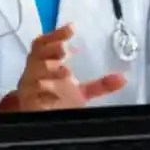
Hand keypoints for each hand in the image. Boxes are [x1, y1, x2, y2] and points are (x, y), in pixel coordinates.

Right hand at [0, 23, 127, 111]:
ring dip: (48, 70)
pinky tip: (53, 93)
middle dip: (52, 51)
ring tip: (64, 71)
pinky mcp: (26, 103)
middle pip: (38, 55)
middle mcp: (34, 72)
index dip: (57, 34)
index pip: (45, 43)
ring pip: (34, 74)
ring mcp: (27, 88)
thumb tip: (124, 79)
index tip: (72, 28)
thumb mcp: (81, 92)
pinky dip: (42, 92)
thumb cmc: (58, 100)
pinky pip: (32, 96)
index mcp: (44, 63)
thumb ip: (100, 86)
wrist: (38, 121)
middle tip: (65, 51)